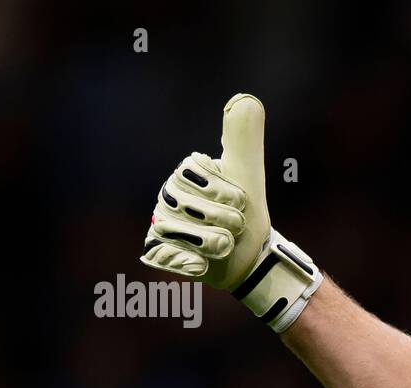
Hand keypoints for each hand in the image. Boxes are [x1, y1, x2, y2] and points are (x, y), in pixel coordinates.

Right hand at [140, 93, 322, 330]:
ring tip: (224, 245)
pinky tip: (202, 265)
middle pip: (188, 207)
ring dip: (212, 244)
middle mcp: (167, 196)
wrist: (250, 257)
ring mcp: (161, 225)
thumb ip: (243, 139)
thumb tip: (245, 99)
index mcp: (184, 174)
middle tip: (236, 227)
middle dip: (223, 221)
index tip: (240, 201)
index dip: (224, 194)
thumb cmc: (247, 212)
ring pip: (179, 233)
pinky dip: (188, 263)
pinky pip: (164, 257)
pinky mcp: (160, 254)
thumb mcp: (248, 173)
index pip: (196, 176)